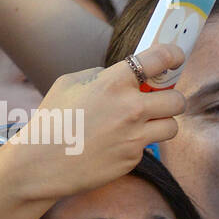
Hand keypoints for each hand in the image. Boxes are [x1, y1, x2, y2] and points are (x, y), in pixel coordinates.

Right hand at [0, 41, 184, 203]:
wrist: (41, 163)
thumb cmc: (53, 119)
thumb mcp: (69, 83)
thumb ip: (101, 75)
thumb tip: (127, 75)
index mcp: (113, 83)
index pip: (158, 59)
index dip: (173, 56)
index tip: (176, 57)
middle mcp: (130, 108)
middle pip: (177, 100)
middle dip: (171, 99)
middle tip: (161, 101)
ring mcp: (134, 136)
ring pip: (172, 126)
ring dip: (162, 123)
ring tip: (144, 123)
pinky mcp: (133, 158)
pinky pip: (149, 146)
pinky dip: (138, 143)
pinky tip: (116, 143)